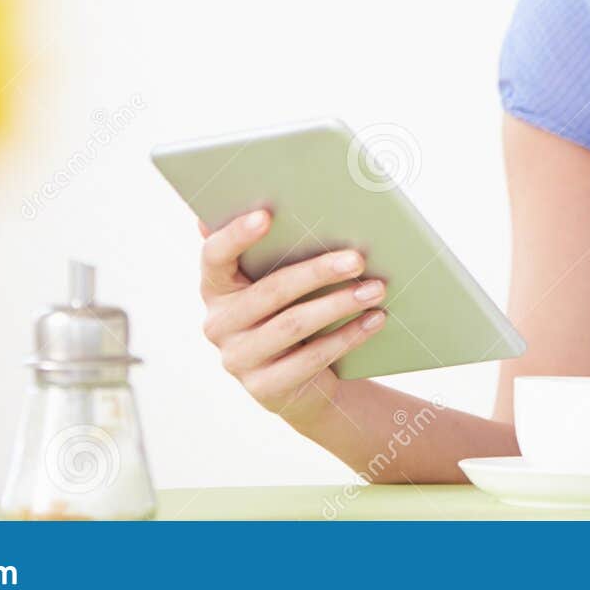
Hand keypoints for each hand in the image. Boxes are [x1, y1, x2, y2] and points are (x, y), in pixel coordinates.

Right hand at [198, 208, 386, 427]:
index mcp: (216, 288)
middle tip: (358, 258)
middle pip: (270, 291)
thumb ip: (274, 249)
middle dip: (318, 272)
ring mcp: (238, 359)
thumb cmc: (290, 313)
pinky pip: (312, 358)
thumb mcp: (279, 284)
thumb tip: (276, 201)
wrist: (300, 384)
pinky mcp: (265, 388)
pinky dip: (348, 336)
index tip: (266, 214)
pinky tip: (374, 319)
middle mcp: (218, 324)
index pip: (214, 257)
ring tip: (375, 288)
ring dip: (340, 304)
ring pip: (294, 325)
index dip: (236, 235)